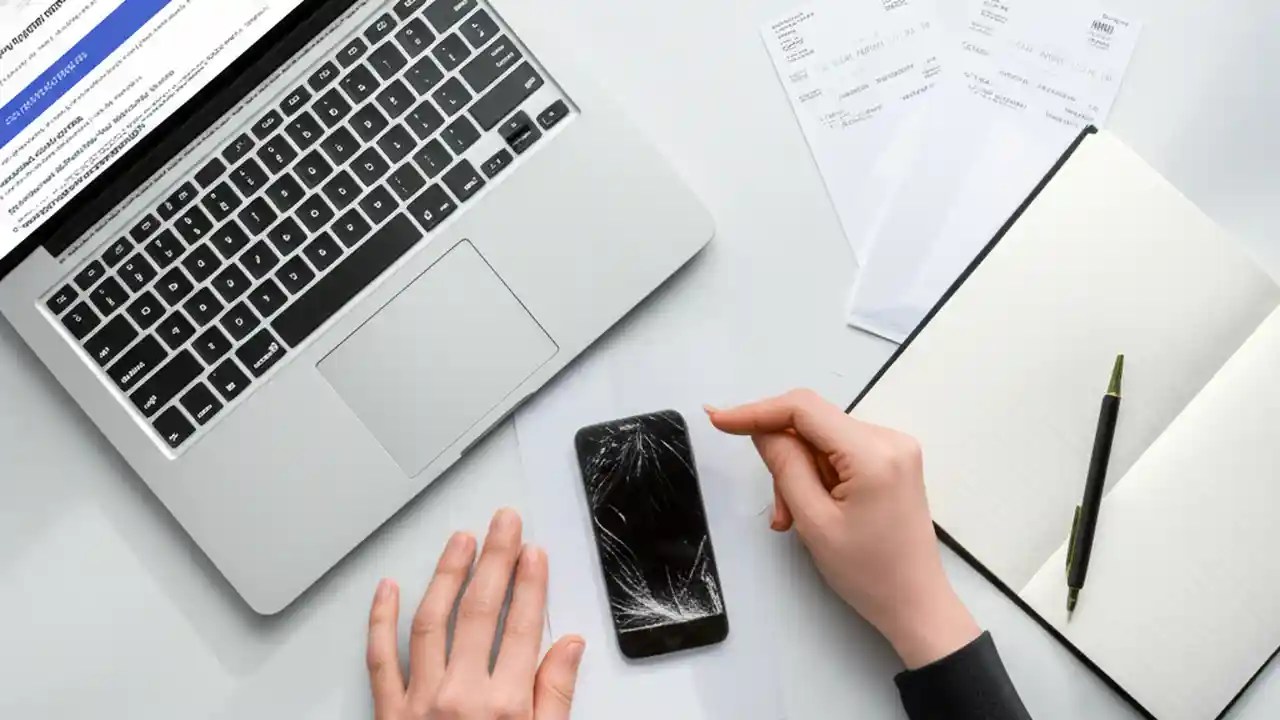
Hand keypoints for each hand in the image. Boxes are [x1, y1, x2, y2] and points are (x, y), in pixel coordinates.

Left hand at [366, 509, 585, 718]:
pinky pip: (380, 659)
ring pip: (431, 622)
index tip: (533, 554)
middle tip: (503, 525)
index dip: (530, 584)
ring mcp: (420, 702)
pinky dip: (381, 620)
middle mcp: (460, 698)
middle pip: (479, 612)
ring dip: (447, 574)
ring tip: (461, 541)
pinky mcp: (389, 713)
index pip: (522, 628)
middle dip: (494, 559)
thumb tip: (570, 647)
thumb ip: (555, 696)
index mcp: (504, 707)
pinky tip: (388, 588)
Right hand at [708, 390, 978, 668]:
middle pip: (812, 426)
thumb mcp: (814, 521)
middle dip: (784, 460)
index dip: (757, 411)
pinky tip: (815, 510)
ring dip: (799, 475)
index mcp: (873, 452)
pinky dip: (818, 477)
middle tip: (778, 512)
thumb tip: (761, 429)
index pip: (804, 409)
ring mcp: (894, 448)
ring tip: (795, 521)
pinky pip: (839, 453)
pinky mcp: (892, 461)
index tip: (718, 420)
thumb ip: (785, 467)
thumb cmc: (867, 573)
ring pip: (822, 441)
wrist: (915, 604)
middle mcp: (889, 438)